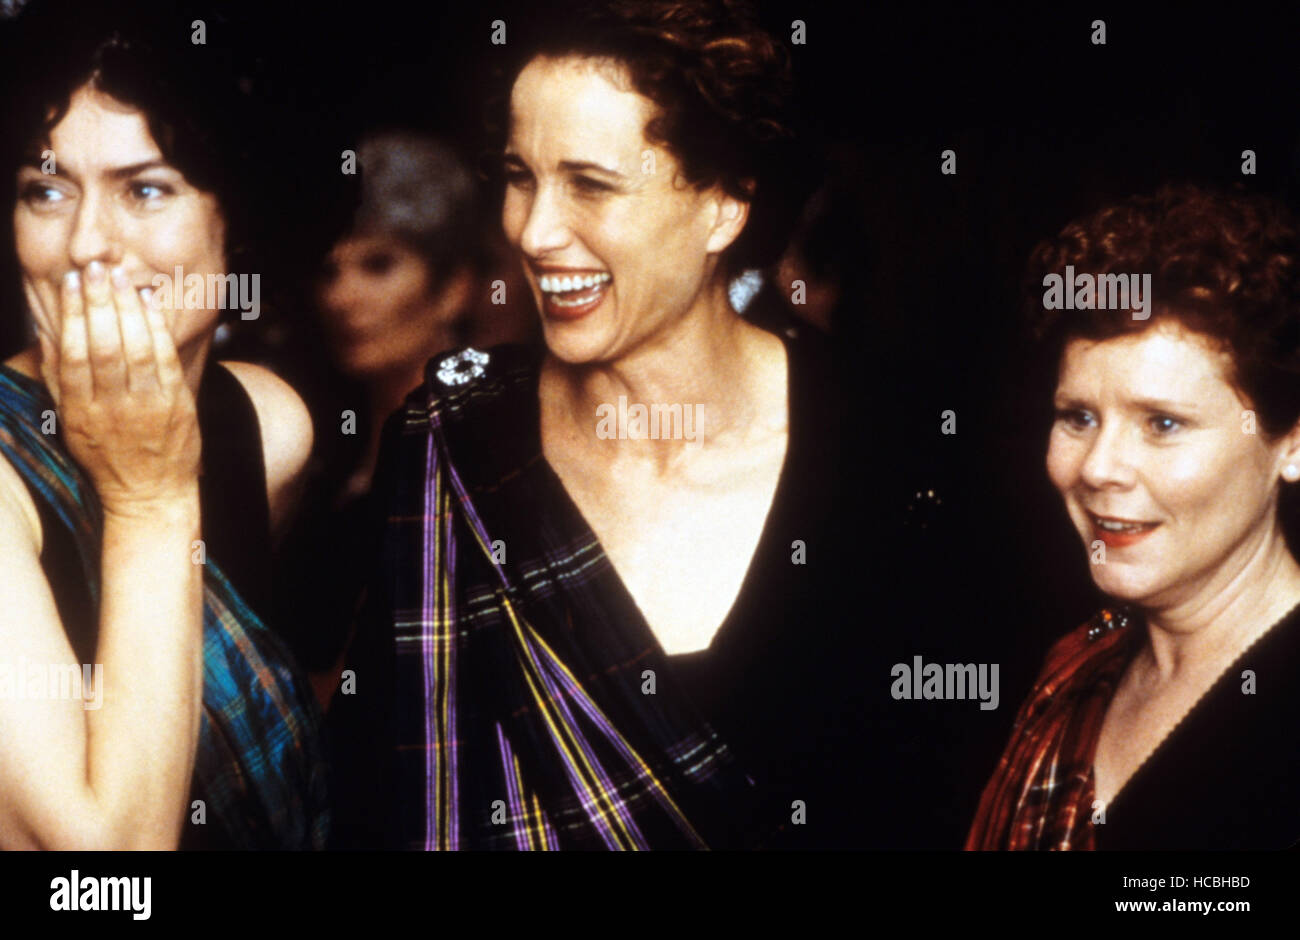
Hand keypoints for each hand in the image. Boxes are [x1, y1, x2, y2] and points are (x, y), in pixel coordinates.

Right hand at [31, 262, 200, 514]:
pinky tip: (150, 303)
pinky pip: (166, 361)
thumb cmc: (107, 457)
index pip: (73, 354)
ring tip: (120, 278)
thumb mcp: (71, 423)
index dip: (72, 315)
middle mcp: (112, 408)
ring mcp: (147, 407)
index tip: (70, 283)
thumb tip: (46, 334)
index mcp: (81, 411)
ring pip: (136, 350)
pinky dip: (158, 329)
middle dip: (98, 303)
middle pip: (103, 346)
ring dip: (127, 309)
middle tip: (94, 269)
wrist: (150, 494)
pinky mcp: (176, 406)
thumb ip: (58, 381)